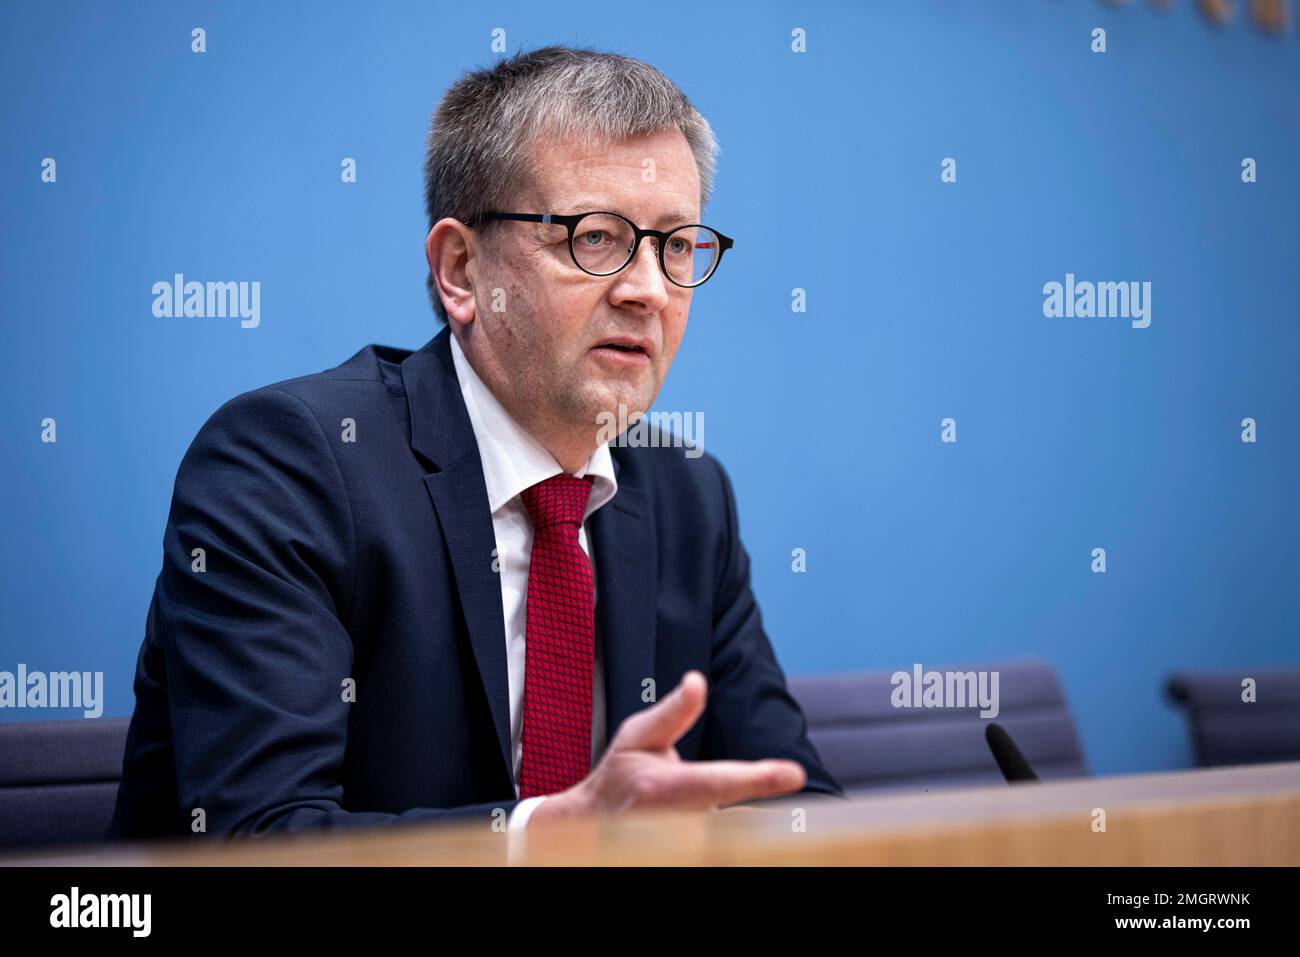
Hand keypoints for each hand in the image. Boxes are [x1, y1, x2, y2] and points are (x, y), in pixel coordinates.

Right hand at [529, 670, 806, 823]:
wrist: (595, 823)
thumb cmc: (620, 776)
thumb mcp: (637, 734)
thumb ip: (673, 712)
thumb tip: (697, 682)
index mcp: (660, 788)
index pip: (714, 782)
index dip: (755, 778)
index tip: (793, 774)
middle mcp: (673, 824)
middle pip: (732, 814)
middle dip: (761, 797)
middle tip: (791, 780)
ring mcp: (682, 844)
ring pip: (732, 836)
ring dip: (759, 824)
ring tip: (774, 792)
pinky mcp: (692, 851)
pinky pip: (729, 843)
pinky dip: (748, 835)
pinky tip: (769, 829)